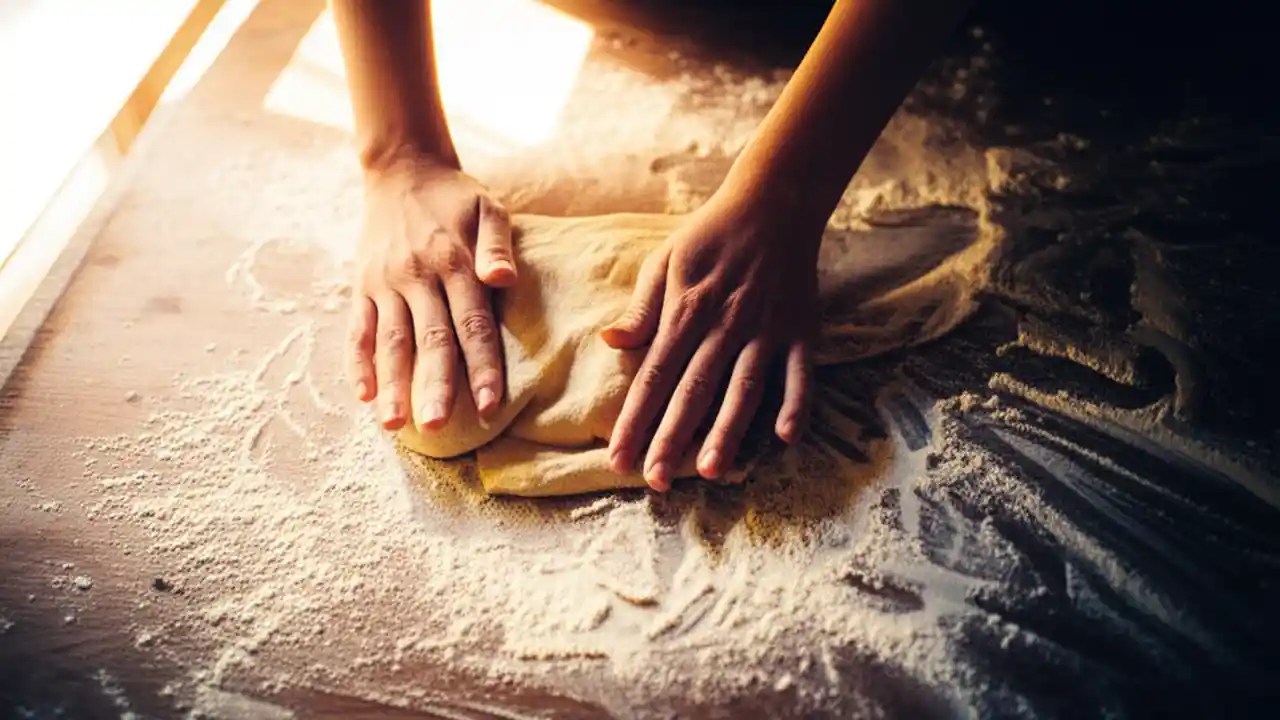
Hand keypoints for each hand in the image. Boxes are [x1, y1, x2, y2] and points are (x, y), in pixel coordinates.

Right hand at [348, 154, 514, 430]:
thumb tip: (504, 278)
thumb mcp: (488, 207)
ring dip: (393, 384)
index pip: (472, 324)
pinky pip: (358, 329)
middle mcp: (417, 276)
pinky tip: (363, 395)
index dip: (482, 367)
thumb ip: (497, 244)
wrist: (402, 169)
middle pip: (430, 340)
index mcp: (453, 262)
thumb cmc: (456, 198)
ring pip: (390, 341)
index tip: (490, 406)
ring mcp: (385, 283)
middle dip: (435, 386)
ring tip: (395, 425)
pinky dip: (358, 363)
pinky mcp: (361, 286)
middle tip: (439, 427)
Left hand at [602, 190, 821, 490]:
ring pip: (743, 388)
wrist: (774, 202)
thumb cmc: (710, 235)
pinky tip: (784, 438)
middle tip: (655, 482)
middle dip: (671, 438)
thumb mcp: (664, 261)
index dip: (635, 419)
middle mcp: (725, 325)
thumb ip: (641, 308)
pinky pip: (799, 373)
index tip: (618, 458)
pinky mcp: (801, 330)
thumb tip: (611, 342)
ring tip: (710, 471)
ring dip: (727, 430)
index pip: (654, 375)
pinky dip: (796, 404)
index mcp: (686, 311)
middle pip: (694, 391)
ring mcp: (766, 330)